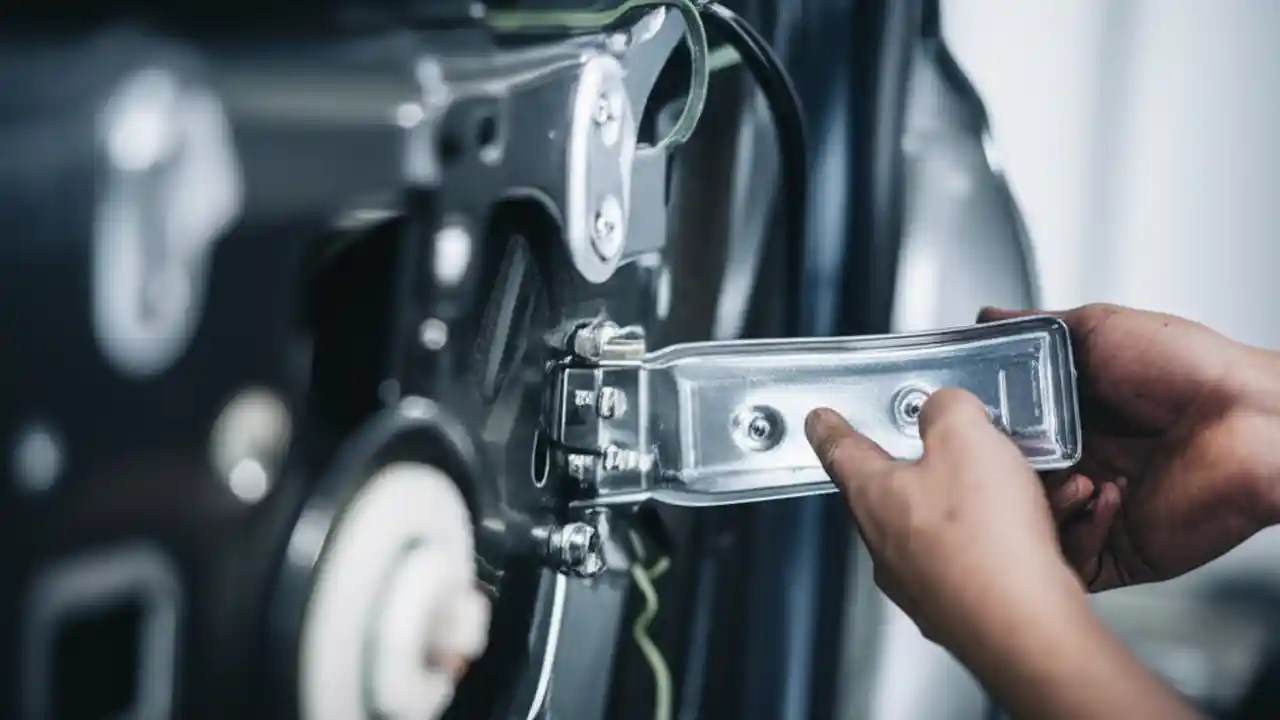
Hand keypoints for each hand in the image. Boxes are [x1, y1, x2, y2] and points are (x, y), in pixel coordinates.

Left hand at [804, 390, 1081, 653]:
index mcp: (874, 497)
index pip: (840, 452)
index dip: (831, 429)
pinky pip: (986, 560)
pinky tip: (1046, 532)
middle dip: (935, 469)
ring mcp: (923, 584)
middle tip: (959, 451)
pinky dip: (1016, 540)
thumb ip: (947, 410)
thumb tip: (943, 409)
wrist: (1026, 628)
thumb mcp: (965, 437)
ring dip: (994, 505)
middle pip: (899, 492)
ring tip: (1034, 492)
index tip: (820, 421)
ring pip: (952, 528)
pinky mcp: (962, 611)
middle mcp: (888, 546)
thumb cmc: (985, 540)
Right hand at [981, 304, 1279, 590]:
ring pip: (1033, 526)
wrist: (1254, 421)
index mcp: (1071, 419)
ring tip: (1075, 478)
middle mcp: (1081, 464)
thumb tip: (989, 316)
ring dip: (1043, 504)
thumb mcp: (1098, 329)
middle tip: (1008, 458)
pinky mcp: (1120, 551)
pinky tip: (1103, 498)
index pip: (1002, 436)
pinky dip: (1078, 534)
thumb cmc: (1192, 370)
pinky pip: (1073, 561)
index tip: (968, 425)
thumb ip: (1035, 327)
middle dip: (1001, 474)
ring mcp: (1098, 510)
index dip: (983, 434)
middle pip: (1008, 484)